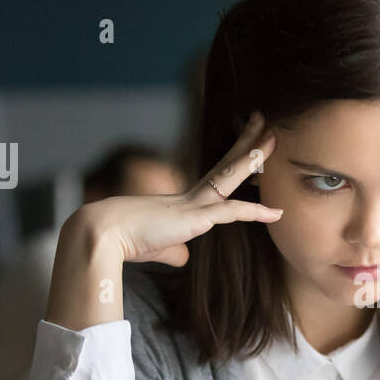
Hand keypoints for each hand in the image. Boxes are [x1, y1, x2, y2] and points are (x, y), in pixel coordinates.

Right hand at [78, 110, 283, 265]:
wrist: (103, 234)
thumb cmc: (124, 240)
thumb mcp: (157, 247)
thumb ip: (173, 251)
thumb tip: (182, 258)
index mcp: (184, 202)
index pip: (215, 175)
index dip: (233, 160)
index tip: (248, 144)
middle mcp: (191, 197)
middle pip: (226, 163)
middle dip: (246, 142)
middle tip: (263, 120)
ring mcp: (193, 205)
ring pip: (230, 175)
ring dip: (253, 157)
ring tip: (274, 139)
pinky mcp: (194, 219)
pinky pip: (231, 212)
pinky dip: (254, 211)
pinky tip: (276, 212)